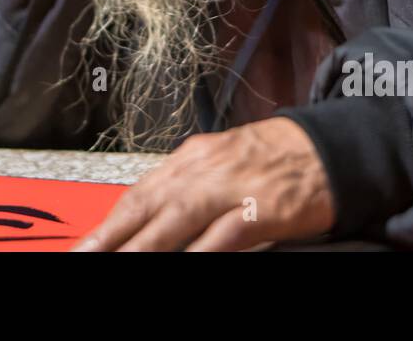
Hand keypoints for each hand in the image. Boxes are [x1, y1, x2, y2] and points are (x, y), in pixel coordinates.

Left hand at [73, 116, 333, 250]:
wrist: (329, 147)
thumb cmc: (277, 157)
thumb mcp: (222, 162)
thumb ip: (186, 187)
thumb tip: (148, 216)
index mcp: (192, 158)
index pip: (138, 193)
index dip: (109, 223)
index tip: (85, 245)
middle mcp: (204, 170)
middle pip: (146, 206)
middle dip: (111, 237)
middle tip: (84, 257)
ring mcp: (231, 188)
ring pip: (175, 220)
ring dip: (142, 247)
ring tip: (118, 265)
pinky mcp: (261, 207)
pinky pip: (223, 235)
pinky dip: (200, 252)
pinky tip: (184, 264)